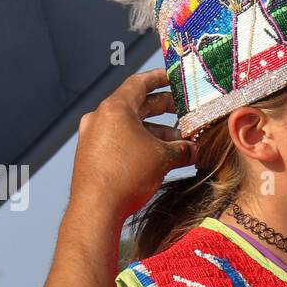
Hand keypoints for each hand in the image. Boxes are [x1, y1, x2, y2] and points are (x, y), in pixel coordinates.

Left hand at [70, 68, 194, 218]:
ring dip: (155, 133)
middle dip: (163, 110)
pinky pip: (120, 142)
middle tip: (183, 113)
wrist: (96, 209)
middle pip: (136, 106)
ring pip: (129, 127)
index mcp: (115, 108)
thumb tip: (195, 150)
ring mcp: (93, 137)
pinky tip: (158, 158)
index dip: (159, 78)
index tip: (172, 77)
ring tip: (178, 144)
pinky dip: (140, 145)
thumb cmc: (127, 176)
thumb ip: (182, 149)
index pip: (139, 83)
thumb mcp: (163, 158)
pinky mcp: (91, 155)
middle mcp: (100, 118)